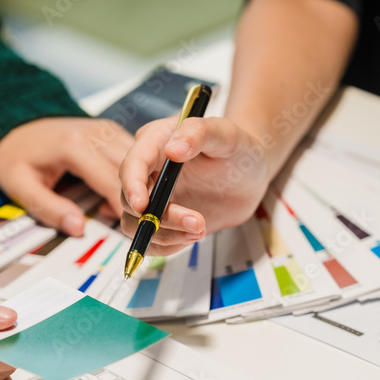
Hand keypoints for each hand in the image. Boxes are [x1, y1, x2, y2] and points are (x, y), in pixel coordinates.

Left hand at [0, 117, 133, 236]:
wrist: (14, 125)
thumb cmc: (16, 154)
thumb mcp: (20, 187)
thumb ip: (49, 209)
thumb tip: (77, 228)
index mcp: (74, 146)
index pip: (112, 182)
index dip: (124, 209)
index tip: (128, 229)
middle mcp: (95, 132)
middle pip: (132, 171)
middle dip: (137, 199)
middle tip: (132, 223)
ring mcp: (105, 129)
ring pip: (140, 160)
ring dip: (141, 186)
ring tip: (131, 209)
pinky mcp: (110, 131)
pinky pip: (135, 154)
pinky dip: (137, 175)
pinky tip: (127, 192)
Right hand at [119, 116, 271, 254]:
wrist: (249, 175)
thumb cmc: (237, 148)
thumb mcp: (225, 134)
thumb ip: (199, 133)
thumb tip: (174, 149)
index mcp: (155, 142)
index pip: (132, 165)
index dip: (132, 186)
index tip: (143, 206)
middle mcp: (147, 170)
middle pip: (130, 200)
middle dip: (159, 217)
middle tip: (197, 222)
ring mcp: (152, 197)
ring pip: (135, 224)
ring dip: (164, 235)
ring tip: (200, 230)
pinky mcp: (161, 219)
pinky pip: (150, 240)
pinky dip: (167, 246)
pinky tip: (191, 237)